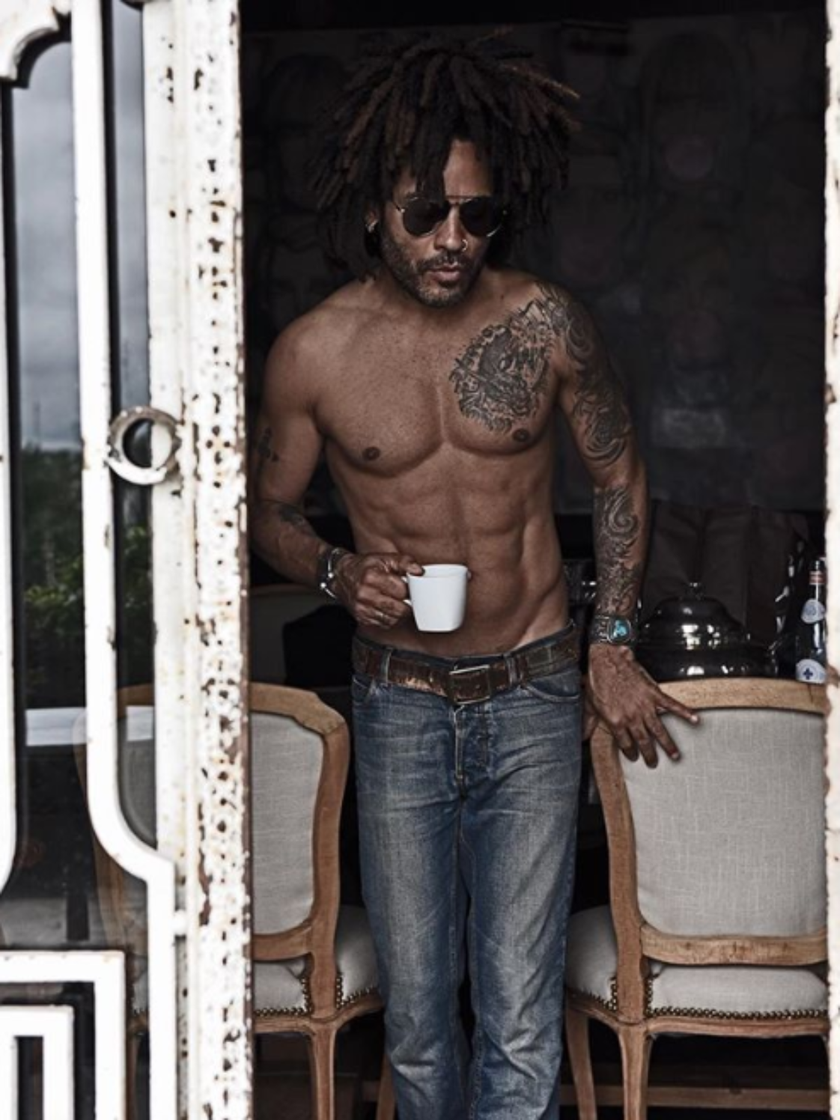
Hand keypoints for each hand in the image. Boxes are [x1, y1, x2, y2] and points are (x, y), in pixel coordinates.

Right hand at [334, 551, 422, 629]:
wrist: (342, 576)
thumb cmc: (365, 566)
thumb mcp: (384, 558)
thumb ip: (404, 562)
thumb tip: (419, 571)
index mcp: (371, 577)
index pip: (401, 590)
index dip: (410, 590)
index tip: (412, 588)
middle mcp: (365, 595)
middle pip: (399, 609)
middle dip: (408, 604)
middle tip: (409, 598)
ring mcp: (362, 609)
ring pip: (393, 619)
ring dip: (401, 613)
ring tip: (400, 603)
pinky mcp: (362, 618)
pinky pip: (385, 624)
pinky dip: (392, 619)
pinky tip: (391, 609)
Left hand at [586, 643, 698, 766]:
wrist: (608, 660)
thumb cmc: (598, 681)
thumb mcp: (589, 705)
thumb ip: (588, 723)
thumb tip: (582, 737)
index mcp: (616, 721)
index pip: (625, 744)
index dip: (630, 752)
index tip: (633, 757)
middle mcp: (632, 717)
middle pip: (644, 741)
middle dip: (650, 755)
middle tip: (654, 763)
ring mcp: (644, 706)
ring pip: (659, 730)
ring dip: (668, 744)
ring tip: (675, 755)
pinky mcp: (653, 693)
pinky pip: (672, 705)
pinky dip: (685, 713)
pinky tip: (695, 720)